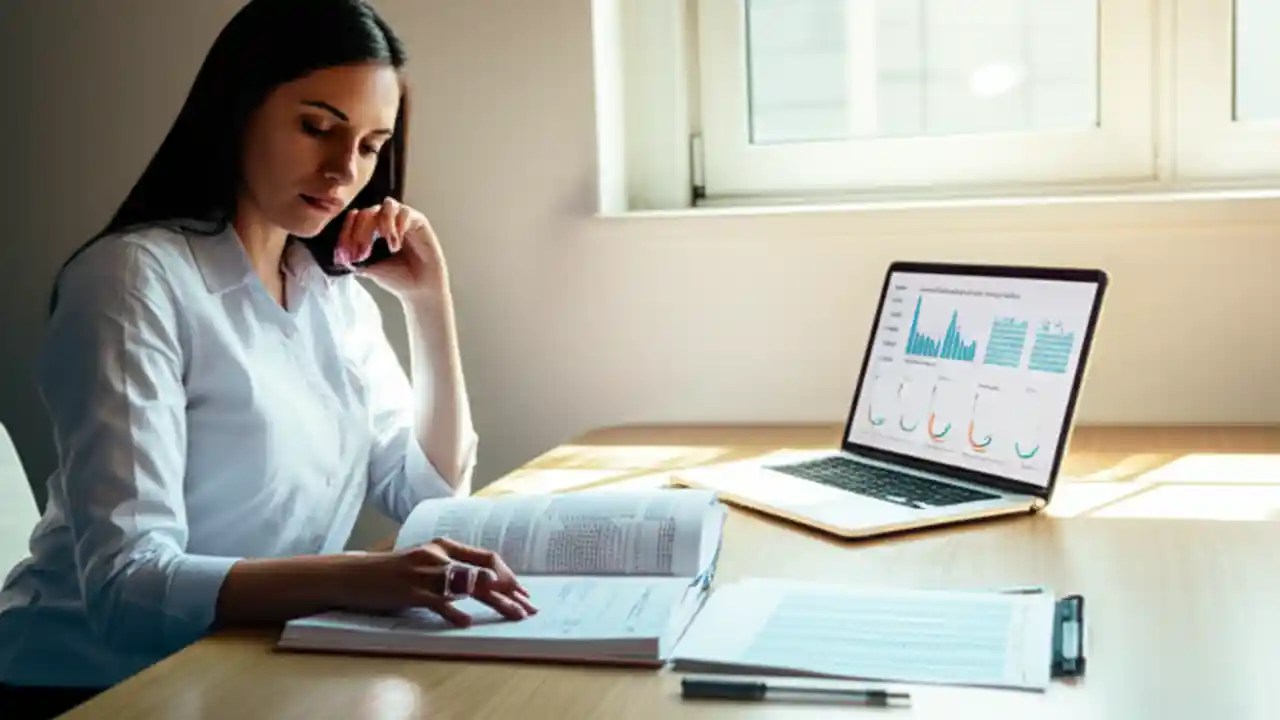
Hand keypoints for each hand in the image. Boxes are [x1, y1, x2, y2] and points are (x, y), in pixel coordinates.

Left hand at [334, 197, 447, 300]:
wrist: (420, 290)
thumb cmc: (397, 278)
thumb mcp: (369, 268)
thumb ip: (354, 258)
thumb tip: (339, 254)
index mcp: (371, 229)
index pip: (354, 218)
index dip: (347, 232)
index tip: (346, 253)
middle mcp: (386, 221)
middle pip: (367, 211)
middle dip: (361, 232)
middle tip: (363, 252)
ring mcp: (402, 219)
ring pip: (386, 206)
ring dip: (382, 223)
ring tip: (385, 243)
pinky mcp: (419, 221)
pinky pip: (405, 212)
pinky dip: (398, 225)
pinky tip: (396, 244)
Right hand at [346, 537, 537, 626]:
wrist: (353, 574)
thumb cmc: (392, 572)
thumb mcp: (425, 562)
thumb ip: (451, 569)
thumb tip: (480, 582)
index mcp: (443, 546)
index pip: (486, 558)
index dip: (507, 574)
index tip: (522, 591)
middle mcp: (438, 555)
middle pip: (484, 572)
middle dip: (510, 590)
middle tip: (528, 607)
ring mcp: (424, 573)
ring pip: (469, 586)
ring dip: (495, 601)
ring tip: (513, 615)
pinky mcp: (410, 592)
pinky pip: (438, 602)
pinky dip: (454, 612)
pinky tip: (467, 623)